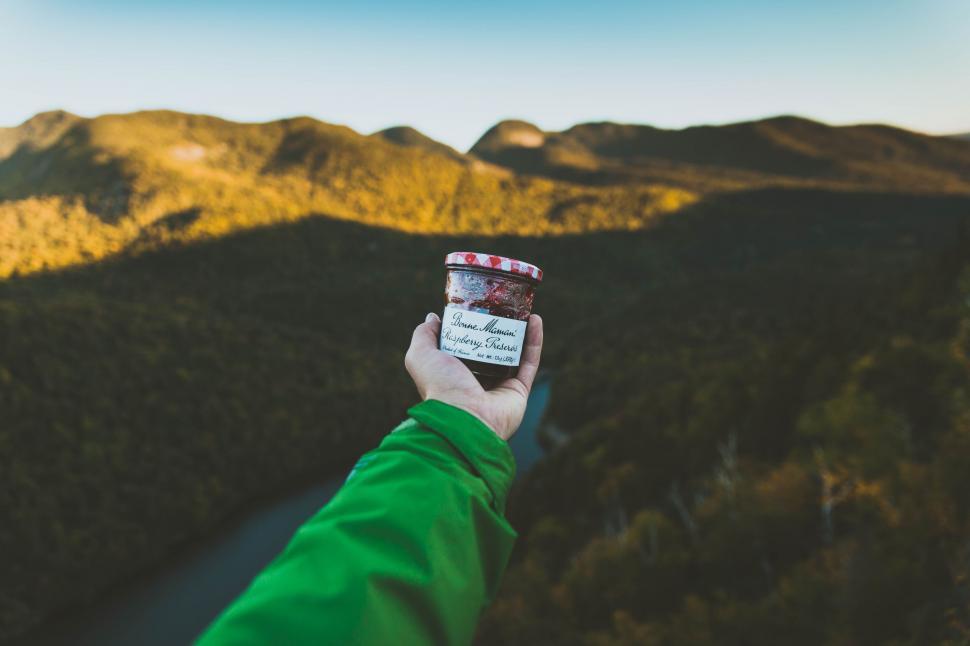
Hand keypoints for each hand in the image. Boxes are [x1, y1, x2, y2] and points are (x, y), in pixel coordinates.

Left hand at [405, 312, 543, 440]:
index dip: (469, 327)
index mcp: (453, 373)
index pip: (463, 347)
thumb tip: (433, 317)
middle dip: (496, 328)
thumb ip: (423, 334)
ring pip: (513, 354)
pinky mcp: (519, 391)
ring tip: (522, 308)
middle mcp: (476, 381)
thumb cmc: (440, 386)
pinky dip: (534, 341)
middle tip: (501, 306)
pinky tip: (536, 319)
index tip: (475, 306)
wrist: (464, 417)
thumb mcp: (420, 355)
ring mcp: (499, 387)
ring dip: (520, 331)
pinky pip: (530, 362)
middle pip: (490, 349)